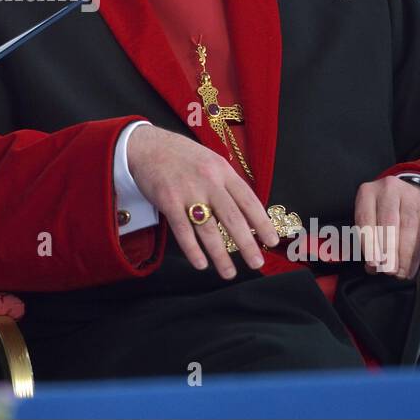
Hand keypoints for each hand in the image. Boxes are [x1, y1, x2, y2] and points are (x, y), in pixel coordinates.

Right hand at [126, 125, 278, 279]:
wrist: (148, 146)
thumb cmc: (182, 156)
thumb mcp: (211, 161)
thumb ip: (227, 184)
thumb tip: (246, 212)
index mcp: (223, 171)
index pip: (248, 200)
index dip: (262, 222)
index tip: (272, 241)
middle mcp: (209, 181)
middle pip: (232, 217)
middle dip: (247, 244)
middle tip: (257, 263)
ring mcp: (188, 192)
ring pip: (208, 229)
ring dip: (220, 254)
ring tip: (229, 273)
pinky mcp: (168, 201)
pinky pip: (183, 230)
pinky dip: (193, 250)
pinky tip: (201, 264)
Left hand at [353, 176, 419, 279]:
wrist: (408, 195)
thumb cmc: (383, 211)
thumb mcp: (369, 219)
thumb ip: (367, 241)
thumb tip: (372, 267)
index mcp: (367, 193)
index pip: (366, 220)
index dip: (370, 244)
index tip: (373, 263)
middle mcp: (388, 190)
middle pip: (389, 223)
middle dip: (389, 251)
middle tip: (388, 269)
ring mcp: (410, 195)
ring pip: (408, 227)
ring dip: (404, 254)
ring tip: (400, 271)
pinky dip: (416, 253)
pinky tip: (411, 265)